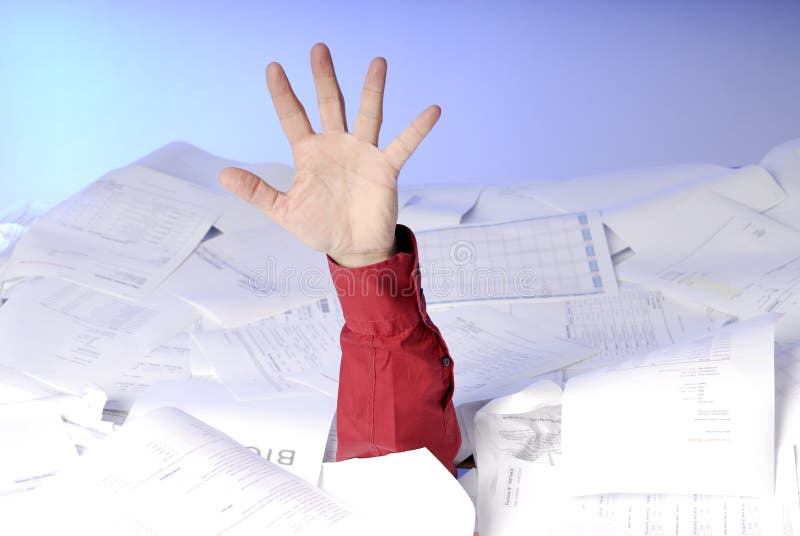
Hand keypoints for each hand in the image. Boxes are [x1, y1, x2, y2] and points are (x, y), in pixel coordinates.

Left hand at [219, 43, 440, 267]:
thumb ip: (257, 191)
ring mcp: (362, 153)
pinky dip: (417, 129)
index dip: (283, 93)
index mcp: (309, 154)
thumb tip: (223, 174)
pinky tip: (432, 111)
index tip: (273, 67)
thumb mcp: (284, 211)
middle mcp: (336, 146)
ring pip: (367, 114)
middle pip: (329, 103)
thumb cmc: (320, 228)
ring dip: (372, 89)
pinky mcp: (385, 168)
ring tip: (378, 62)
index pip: (293, 117)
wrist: (353, 249)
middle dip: (324, 77)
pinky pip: (403, 145)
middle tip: (319, 48)